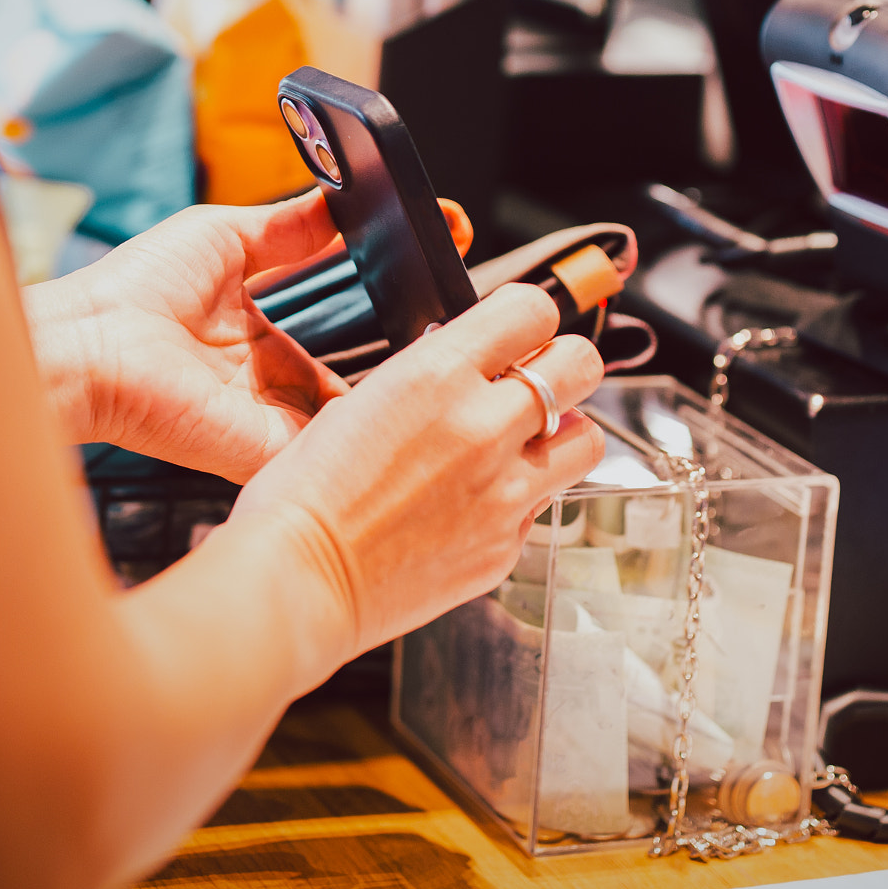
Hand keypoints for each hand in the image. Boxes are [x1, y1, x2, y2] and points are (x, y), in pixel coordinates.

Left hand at [26, 194, 466, 483]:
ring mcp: (279, 419)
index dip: (400, 294)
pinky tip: (423, 385)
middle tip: (472, 312)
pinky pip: (342, 444)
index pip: (350, 322)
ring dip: (412, 386)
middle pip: (367, 374)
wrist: (90, 346)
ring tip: (467, 343)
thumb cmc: (134, 292)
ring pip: (365, 413)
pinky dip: (381, 422)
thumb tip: (342, 201)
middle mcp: (277, 382)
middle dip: (421, 346)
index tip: (444, 251)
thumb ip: (293, 226)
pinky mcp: (275, 449)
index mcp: (264, 336)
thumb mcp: (226, 237)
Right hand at [229, 284, 605, 659]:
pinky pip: (543, 505)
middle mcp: (483, 427)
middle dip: (565, 365)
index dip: (530, 318)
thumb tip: (481, 364)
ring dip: (563, 433)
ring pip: (587, 439)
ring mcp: (504, 492)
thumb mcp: (366, 397)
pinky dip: (523, 497)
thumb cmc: (309, 491)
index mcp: (439, 375)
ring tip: (526, 444)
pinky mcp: (507, 545)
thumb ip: (435, 375)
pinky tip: (478, 503)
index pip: (534, 310)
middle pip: (582, 364)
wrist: (300, 578)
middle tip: (540, 381)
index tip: (520, 332)